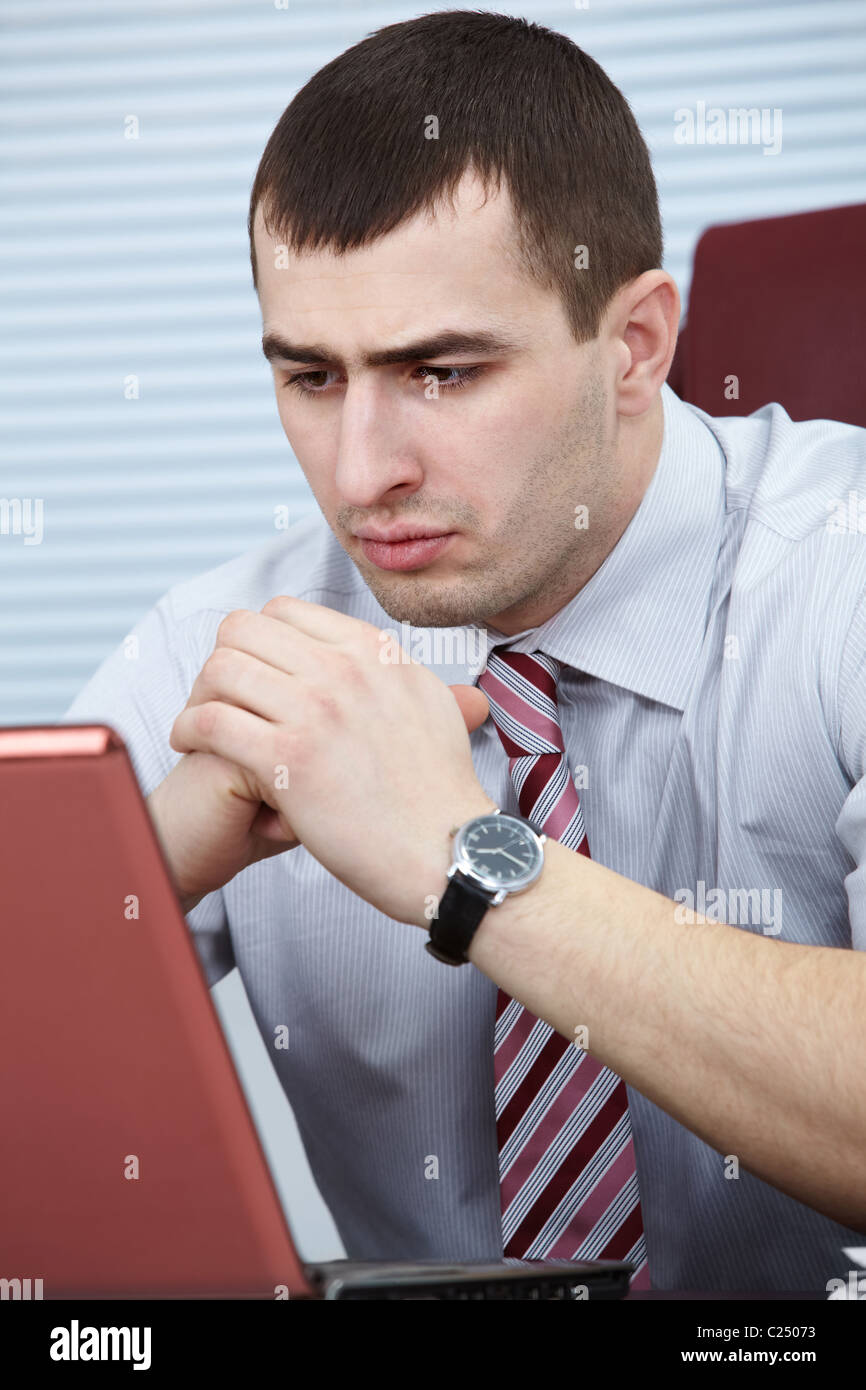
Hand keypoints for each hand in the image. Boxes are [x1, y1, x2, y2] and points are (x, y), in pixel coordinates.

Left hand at [168, 597, 495, 923]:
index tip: (253, 672)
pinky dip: (189, 729)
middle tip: (218, 696)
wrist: (448, 850)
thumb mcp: (430, 704)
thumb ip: (393, 672)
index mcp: (372, 651)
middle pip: (243, 629)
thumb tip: (377, 659)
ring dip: (199, 694)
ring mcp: (314, 711)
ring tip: (199, 723)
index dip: (258, 639)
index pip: (284, 611)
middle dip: (222, 660)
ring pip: (221, 669)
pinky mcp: (288, 759)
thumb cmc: (440, 792)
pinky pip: (211, 721)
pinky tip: (191, 745)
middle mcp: (343, 670)